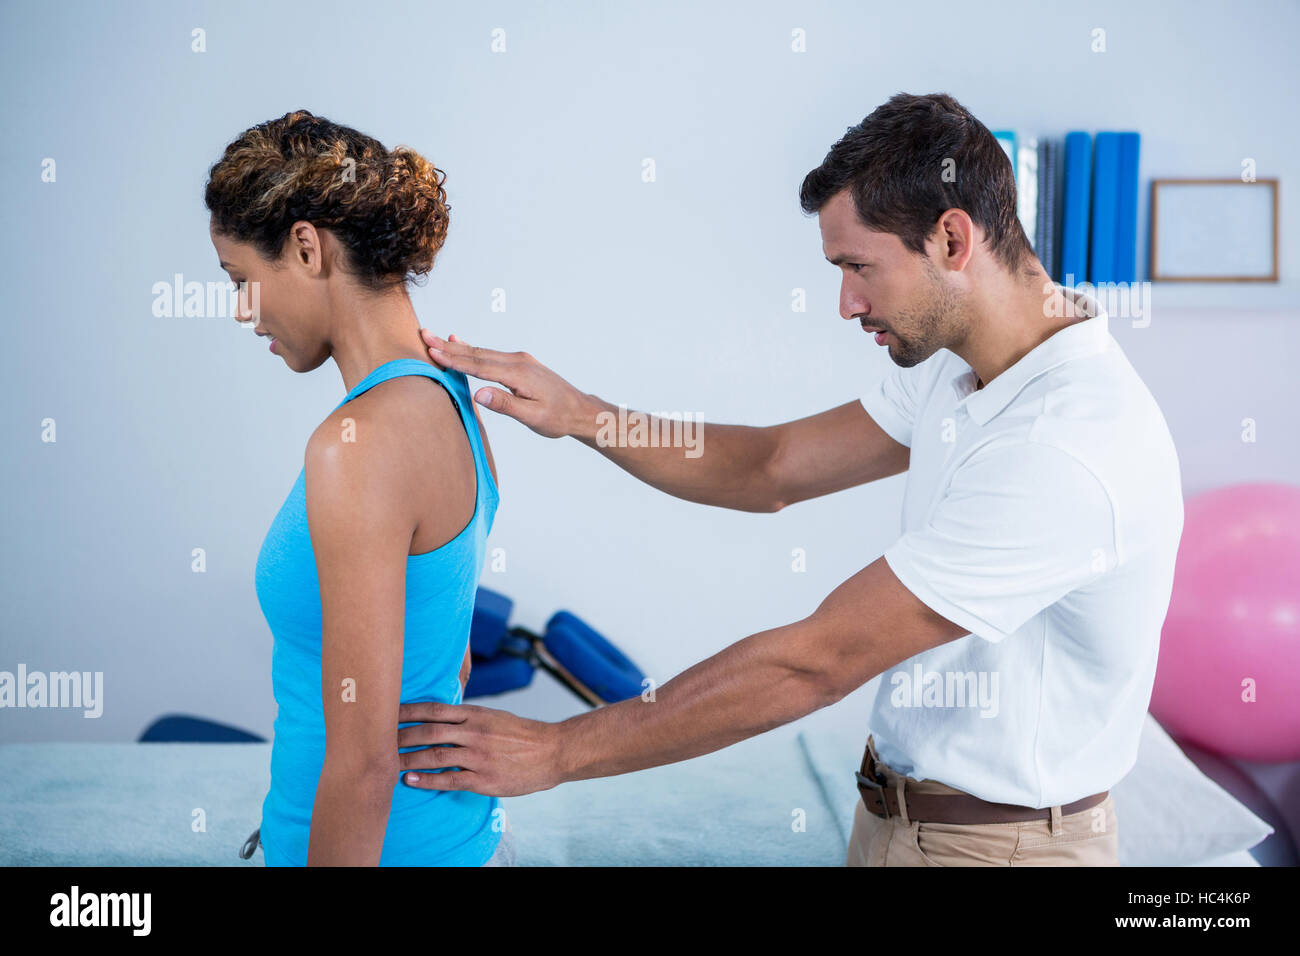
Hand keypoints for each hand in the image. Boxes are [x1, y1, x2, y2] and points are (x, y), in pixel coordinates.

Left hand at [397, 701, 564, 797]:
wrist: (552, 751)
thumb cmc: (521, 734)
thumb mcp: (494, 716)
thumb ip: (467, 717)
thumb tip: (438, 717)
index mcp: (475, 714)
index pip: (433, 709)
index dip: (406, 711)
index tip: (385, 712)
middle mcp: (474, 732)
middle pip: (427, 732)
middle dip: (399, 736)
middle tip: (377, 740)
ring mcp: (478, 755)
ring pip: (434, 755)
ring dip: (407, 758)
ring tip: (386, 763)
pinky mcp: (483, 778)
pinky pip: (448, 779)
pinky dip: (426, 779)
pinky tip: (409, 779)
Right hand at [417, 330, 593, 439]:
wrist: (579, 410)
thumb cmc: (557, 417)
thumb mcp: (532, 416)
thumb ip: (505, 404)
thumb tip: (478, 394)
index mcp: (519, 373)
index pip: (480, 366)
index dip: (454, 360)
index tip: (433, 351)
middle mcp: (518, 361)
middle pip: (477, 353)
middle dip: (448, 346)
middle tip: (424, 335)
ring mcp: (519, 360)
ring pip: (482, 352)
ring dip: (457, 346)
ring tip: (435, 338)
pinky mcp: (519, 364)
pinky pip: (490, 355)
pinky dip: (472, 350)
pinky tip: (460, 343)